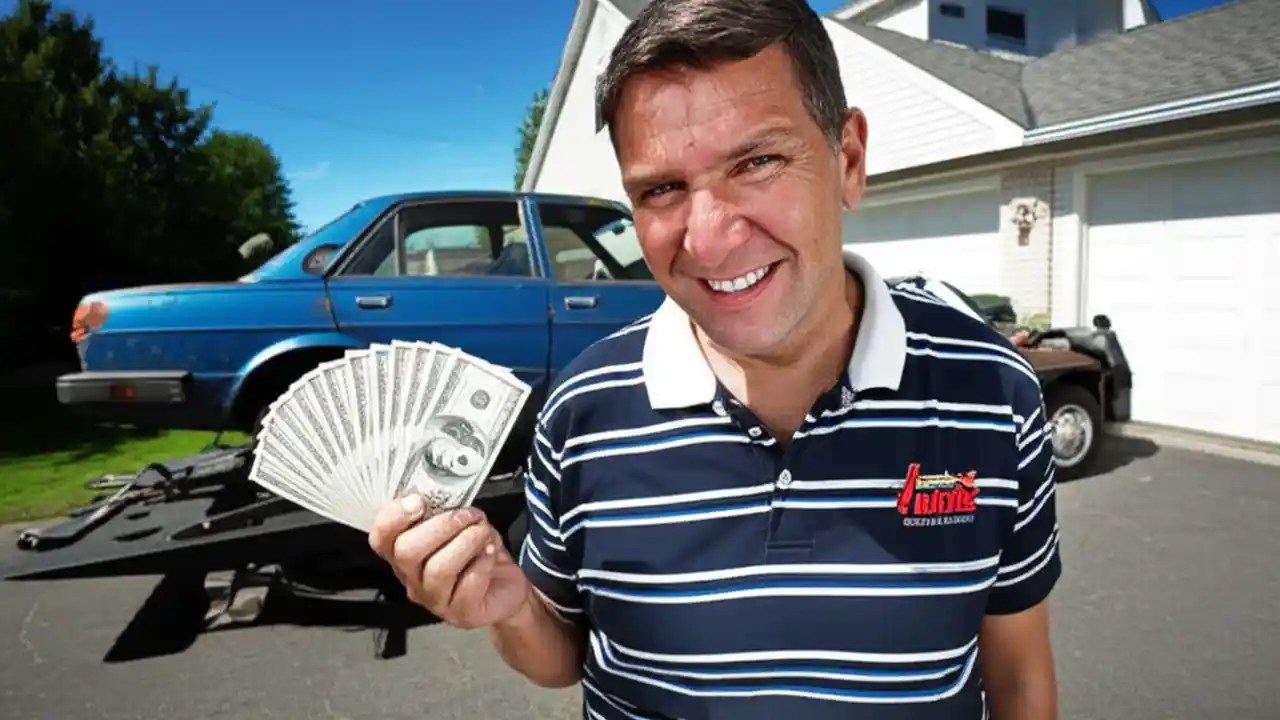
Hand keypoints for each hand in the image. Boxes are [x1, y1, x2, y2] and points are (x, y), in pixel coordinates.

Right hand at [368, 495, 531, 629]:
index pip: (381, 537)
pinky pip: (468, 584)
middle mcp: (413, 578)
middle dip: (440, 526)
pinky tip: (490, 553)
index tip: (418, 500)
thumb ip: (446, 510)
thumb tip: (448, 493)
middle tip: (465, 516)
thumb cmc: (477, 552)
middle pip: (407, 552)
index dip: (394, 517)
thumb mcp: (460, 524)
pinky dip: (483, 561)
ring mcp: (435, 599)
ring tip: (482, 532)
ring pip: (438, 570)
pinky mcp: (461, 612)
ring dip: (465, 542)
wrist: (505, 586)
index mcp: (404, 552)